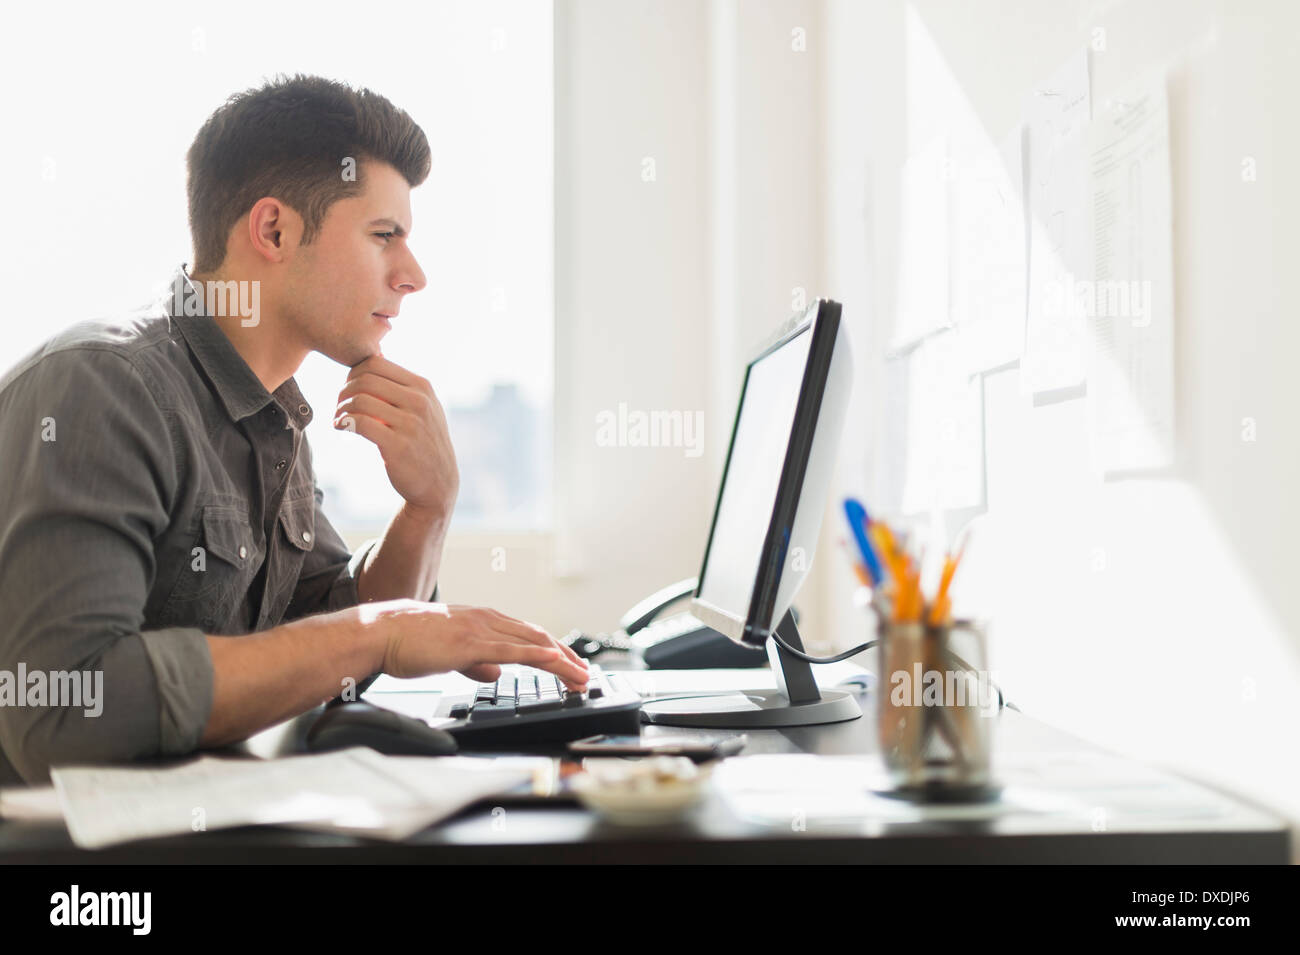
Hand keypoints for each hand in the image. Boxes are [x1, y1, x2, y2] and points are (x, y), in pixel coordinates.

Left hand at [334, 354, 458, 513]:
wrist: (438, 483)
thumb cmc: (423, 442)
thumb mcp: (424, 408)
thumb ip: (403, 386)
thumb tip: (373, 357)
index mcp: (423, 387)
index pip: (376, 363)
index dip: (353, 372)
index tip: (349, 389)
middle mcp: (419, 401)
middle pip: (365, 378)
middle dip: (344, 389)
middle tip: (339, 404)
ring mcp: (410, 423)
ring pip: (360, 399)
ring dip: (341, 408)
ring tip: (339, 418)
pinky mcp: (398, 446)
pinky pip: (360, 423)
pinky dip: (344, 422)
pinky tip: (340, 428)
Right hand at [361, 599, 588, 690]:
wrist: (382, 632)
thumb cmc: (409, 642)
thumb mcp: (450, 653)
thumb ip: (475, 662)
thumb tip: (495, 674)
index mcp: (482, 620)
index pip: (527, 635)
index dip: (553, 650)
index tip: (570, 665)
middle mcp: (487, 620)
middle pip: (538, 638)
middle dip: (566, 657)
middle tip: (584, 675)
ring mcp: (481, 629)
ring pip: (532, 643)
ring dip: (561, 660)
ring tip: (579, 676)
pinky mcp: (471, 643)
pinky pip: (513, 650)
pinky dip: (538, 655)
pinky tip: (555, 662)